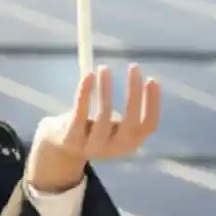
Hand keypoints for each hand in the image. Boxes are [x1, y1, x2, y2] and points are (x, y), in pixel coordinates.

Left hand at [26, 64, 161, 191]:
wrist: (62, 147)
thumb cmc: (95, 127)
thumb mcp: (116, 123)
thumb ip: (128, 106)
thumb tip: (136, 71)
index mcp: (130, 143)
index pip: (149, 125)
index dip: (153, 103)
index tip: (152, 79)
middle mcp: (114, 148)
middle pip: (130, 122)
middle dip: (134, 93)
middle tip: (134, 67)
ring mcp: (92, 146)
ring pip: (103, 116)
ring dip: (105, 89)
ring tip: (104, 68)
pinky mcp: (71, 140)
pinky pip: (79, 114)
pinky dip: (85, 93)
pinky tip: (88, 76)